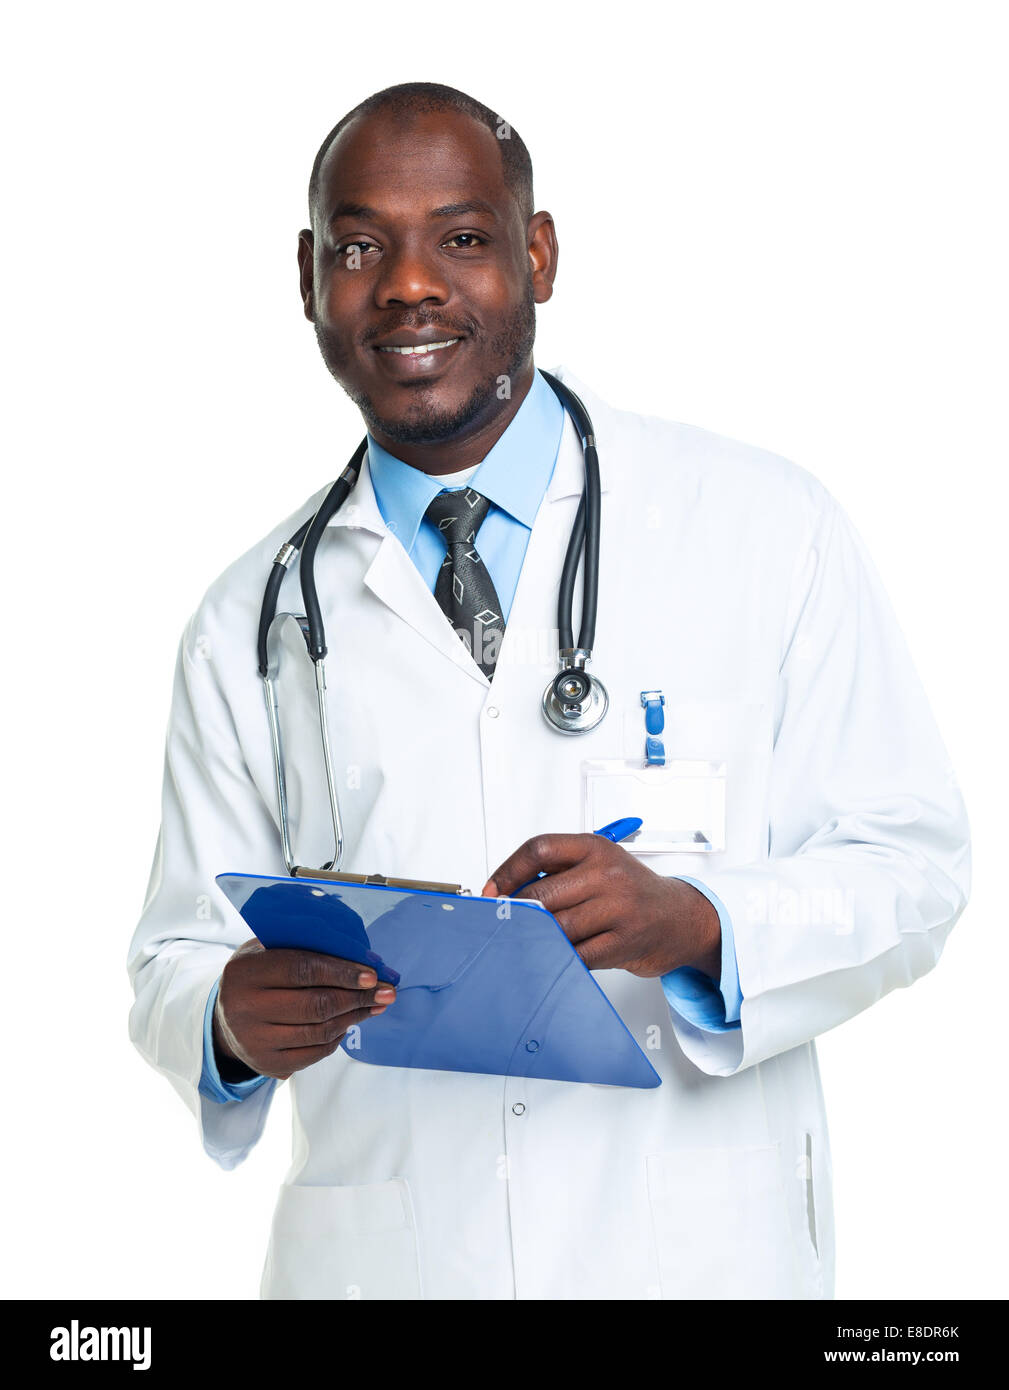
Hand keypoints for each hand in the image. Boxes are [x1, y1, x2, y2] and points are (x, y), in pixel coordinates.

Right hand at [212, 939, 395, 1080]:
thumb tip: (357, 952)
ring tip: (374, 1005)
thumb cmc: (257, 974)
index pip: (302, 969)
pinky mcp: (267, 1064)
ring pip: (319, 1032)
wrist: (224, 1018)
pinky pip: (314, 1054)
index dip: (341, 972)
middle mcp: (245, 1009)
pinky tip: (350, 1022)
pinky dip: (338, 1037)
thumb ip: (302, 945)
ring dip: (354, 1017)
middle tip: (386, 991)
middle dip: (358, 997)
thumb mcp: (266, 949)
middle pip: (315, 1005)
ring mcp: (254, 1042)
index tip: (372, 974)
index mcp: (246, 972)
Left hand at [482, 833, 720, 978]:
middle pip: (541, 893)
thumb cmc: (631, 891)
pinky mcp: (623, 942)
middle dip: (516, 912)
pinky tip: (553, 955)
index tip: (492, 891)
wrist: (680, 918)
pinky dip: (558, 957)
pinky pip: (576, 953)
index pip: (539, 849)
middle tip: (502, 923)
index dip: (507, 871)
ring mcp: (618, 908)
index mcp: (596, 847)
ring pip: (556, 927)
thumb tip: (505, 890)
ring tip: (526, 941)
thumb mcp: (600, 864)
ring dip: (535, 937)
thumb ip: (559, 871)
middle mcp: (607, 873)